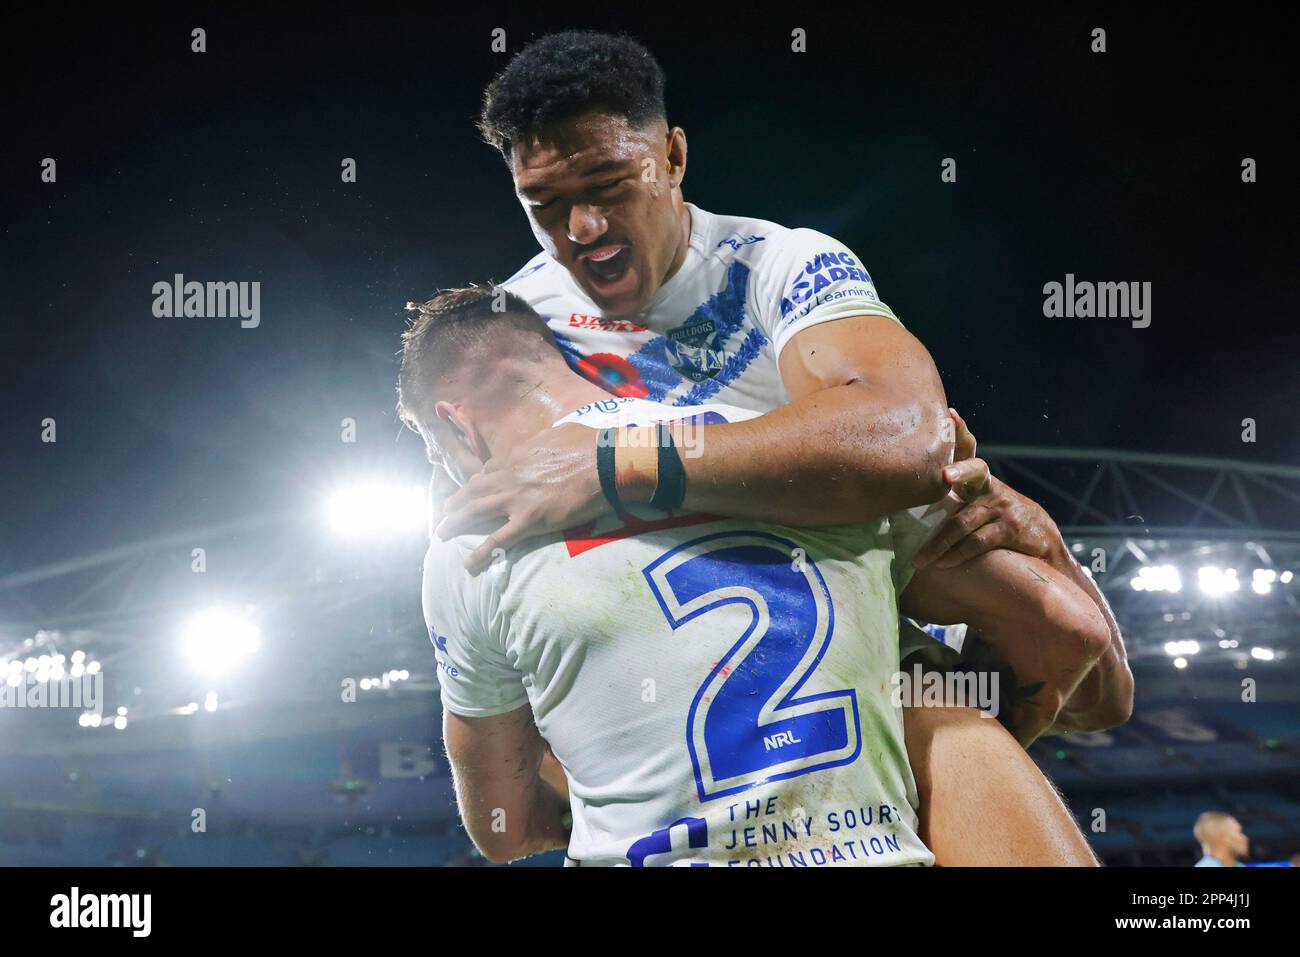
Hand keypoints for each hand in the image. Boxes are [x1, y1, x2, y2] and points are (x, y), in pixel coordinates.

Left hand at [435, 423, 607, 572]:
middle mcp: (510, 476)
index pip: (489, 469)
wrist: (605, 463)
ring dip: (455, 523)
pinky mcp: (529, 520)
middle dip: (456, 502)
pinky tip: (467, 563)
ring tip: (441, 533)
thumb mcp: (560, 433)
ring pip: (475, 512)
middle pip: (474, 490)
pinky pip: (498, 540)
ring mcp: (517, 499)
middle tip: (444, 511)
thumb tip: (551, 438)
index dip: (477, 481)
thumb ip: (547, 439)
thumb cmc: (590, 445)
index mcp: (519, 455)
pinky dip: (480, 552)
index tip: (471, 488)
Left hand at [912, 409, 1065, 569]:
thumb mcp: (978, 499)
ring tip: (920, 559)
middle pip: (974, 472)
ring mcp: (1001, 506)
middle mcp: (989, 486)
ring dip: (939, 543)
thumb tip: (908, 493)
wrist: (1041, 538)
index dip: (960, 432)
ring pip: (964, 521)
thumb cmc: (996, 518)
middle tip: (945, 475)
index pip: (968, 450)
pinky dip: (958, 554)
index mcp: (978, 478)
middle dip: (959, 470)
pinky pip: (978, 541)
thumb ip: (953, 494)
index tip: (950, 415)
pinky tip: (944, 563)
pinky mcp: (1010, 528)